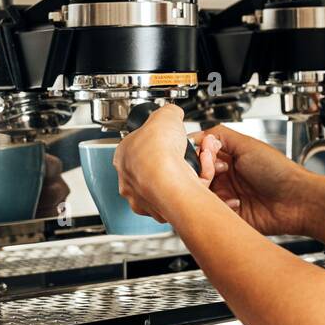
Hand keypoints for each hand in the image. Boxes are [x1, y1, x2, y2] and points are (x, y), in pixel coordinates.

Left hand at [113, 104, 220, 225]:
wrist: (169, 182)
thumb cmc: (159, 152)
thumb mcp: (166, 115)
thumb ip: (169, 113)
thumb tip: (173, 112)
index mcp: (124, 156)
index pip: (140, 147)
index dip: (160, 141)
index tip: (171, 138)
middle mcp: (130, 180)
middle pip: (156, 167)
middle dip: (176, 158)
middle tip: (189, 151)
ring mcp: (144, 198)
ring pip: (169, 184)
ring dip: (188, 172)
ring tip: (199, 161)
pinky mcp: (160, 211)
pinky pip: (181, 197)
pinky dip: (195, 185)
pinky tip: (200, 175)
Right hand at [189, 123, 324, 240]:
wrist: (297, 200)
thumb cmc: (279, 171)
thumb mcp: (247, 144)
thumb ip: (220, 135)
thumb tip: (197, 135)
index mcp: (229, 158)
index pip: (200, 155)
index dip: (198, 155)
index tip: (205, 155)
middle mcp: (226, 177)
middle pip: (197, 175)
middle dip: (202, 172)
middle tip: (214, 170)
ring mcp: (228, 196)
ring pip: (201, 194)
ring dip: (209, 189)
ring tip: (223, 186)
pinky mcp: (230, 215)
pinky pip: (213, 212)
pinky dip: (220, 207)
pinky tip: (236, 203)